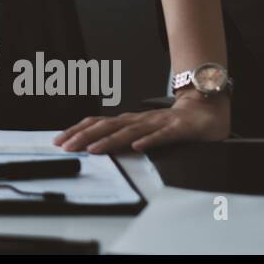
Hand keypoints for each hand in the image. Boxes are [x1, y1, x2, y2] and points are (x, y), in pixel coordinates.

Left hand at [51, 89, 230, 153]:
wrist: (204, 113)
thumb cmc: (169, 124)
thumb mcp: (139, 130)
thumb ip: (119, 137)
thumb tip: (91, 147)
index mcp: (128, 120)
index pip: (96, 123)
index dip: (76, 130)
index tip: (58, 140)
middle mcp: (138, 119)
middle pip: (107, 126)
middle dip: (84, 136)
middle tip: (66, 147)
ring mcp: (157, 123)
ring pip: (130, 131)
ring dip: (110, 140)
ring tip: (93, 149)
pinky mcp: (177, 129)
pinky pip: (162, 136)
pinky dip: (149, 141)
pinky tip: (138, 147)